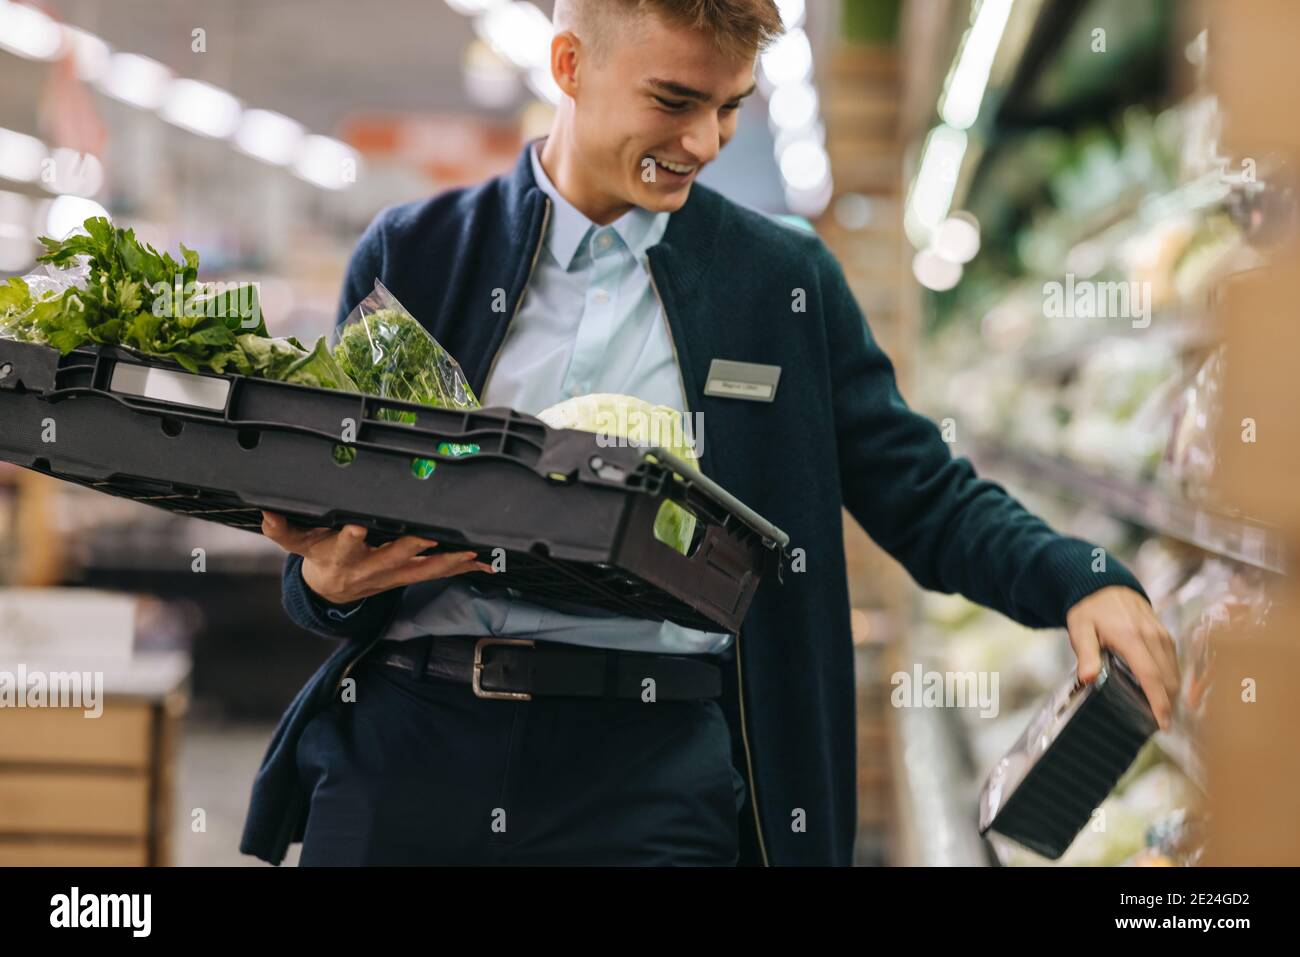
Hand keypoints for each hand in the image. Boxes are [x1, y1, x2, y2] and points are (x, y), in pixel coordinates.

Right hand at [260, 511, 492, 605]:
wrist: (333, 594)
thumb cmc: (320, 557)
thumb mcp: (298, 544)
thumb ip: (283, 530)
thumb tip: (265, 514)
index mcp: (343, 555)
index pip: (347, 544)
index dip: (353, 537)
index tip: (359, 527)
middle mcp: (372, 567)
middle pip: (395, 555)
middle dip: (414, 544)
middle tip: (433, 532)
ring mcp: (395, 575)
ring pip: (425, 568)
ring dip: (450, 560)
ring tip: (474, 551)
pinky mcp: (411, 577)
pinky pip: (440, 573)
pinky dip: (463, 567)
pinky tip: (487, 563)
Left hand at [1065, 585, 1180, 730]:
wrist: (1104, 584)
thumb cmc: (1090, 609)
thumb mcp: (1080, 629)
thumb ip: (1085, 654)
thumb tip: (1087, 678)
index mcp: (1131, 637)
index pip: (1151, 676)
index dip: (1158, 702)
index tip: (1162, 723)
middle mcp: (1153, 637)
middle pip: (1168, 679)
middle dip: (1168, 704)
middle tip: (1159, 725)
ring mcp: (1162, 635)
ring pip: (1175, 672)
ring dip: (1172, 694)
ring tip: (1161, 714)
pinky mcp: (1165, 635)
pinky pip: (1173, 663)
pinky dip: (1171, 680)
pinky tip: (1163, 692)